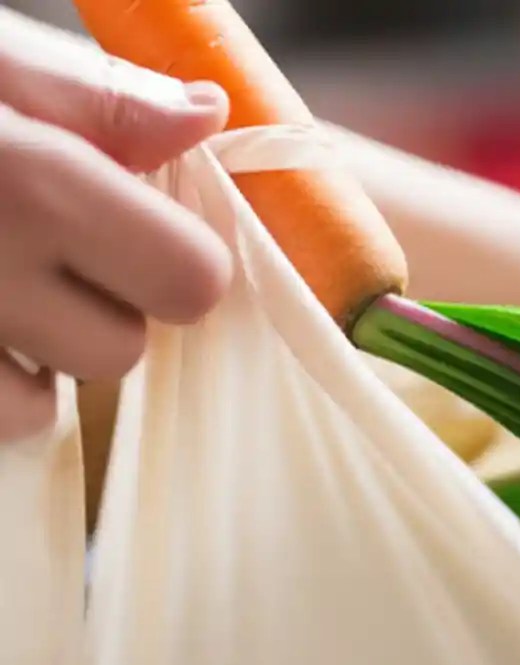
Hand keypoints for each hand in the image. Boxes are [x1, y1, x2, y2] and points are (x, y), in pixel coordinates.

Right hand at [0, 9, 231, 439]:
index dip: (179, 257)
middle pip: (127, 349)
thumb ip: (94, 97)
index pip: (193, 281)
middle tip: (55, 250)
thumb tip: (210, 118)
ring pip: (55, 401)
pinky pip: (1, 423)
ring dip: (45, 349)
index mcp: (31, 185)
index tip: (143, 226)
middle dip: (107, 305)